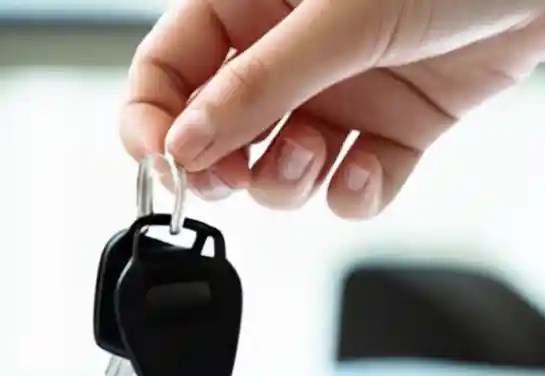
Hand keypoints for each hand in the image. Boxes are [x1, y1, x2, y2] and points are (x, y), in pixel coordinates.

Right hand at [121, 0, 544, 218]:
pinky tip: (373, 167)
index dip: (150, 115)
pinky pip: (352, 181)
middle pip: (212, 128)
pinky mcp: (394, 126)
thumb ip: (259, 84)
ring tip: (314, 156)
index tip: (157, 160)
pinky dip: (357, 189)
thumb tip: (184, 144)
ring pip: (277, 164)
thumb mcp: (341, 17)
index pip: (169, 67)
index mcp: (253, 1)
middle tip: (226, 180)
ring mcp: (340, 91)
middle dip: (216, 164)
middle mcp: (288, 50)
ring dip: (286, 178)